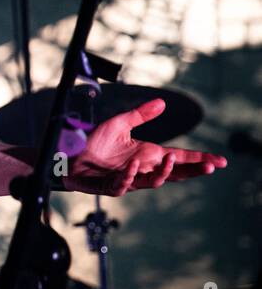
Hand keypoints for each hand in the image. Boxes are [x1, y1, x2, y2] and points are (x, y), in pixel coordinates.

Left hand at [66, 98, 226, 195]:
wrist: (67, 155)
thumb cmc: (94, 143)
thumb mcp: (119, 124)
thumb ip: (140, 115)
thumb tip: (162, 102)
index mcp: (147, 155)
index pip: (179, 159)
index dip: (199, 160)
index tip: (220, 162)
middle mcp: (141, 169)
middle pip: (173, 174)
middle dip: (192, 171)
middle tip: (210, 167)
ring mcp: (126, 180)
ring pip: (151, 182)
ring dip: (162, 173)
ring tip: (170, 159)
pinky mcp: (108, 186)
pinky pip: (121, 185)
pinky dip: (127, 176)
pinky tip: (131, 166)